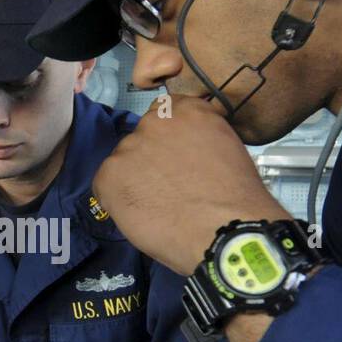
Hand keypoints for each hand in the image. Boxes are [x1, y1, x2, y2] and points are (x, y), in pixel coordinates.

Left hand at [92, 96, 290, 275]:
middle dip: (150, 161)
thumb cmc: (235, 200)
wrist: (223, 230)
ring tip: (156, 207)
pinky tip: (141, 216)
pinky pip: (105, 186)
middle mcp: (155, 121)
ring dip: (134, 181)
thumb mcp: (226, 150)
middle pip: (142, 139)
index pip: (164, 114)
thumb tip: (184, 152)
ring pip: (123, 163)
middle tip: (166, 189)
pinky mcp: (110, 174)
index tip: (173, 160)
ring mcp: (129, 147)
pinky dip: (117, 202)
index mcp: (188, 111)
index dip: (167, 142)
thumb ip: (199, 140)